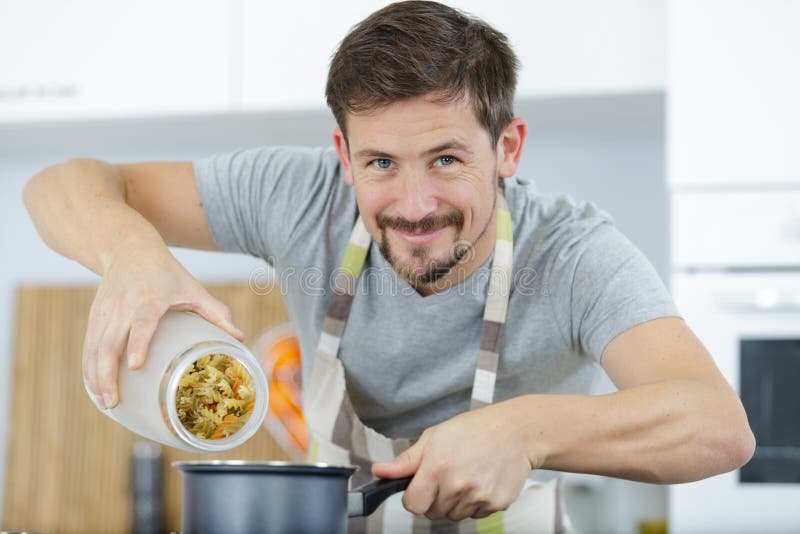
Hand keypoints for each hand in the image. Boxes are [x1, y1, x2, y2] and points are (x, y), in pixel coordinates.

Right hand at [83, 242, 243, 408]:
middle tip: (113, 401)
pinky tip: (94, 387)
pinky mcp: (95, 315)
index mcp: (150, 298)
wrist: (128, 248)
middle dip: (107, 373)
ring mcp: (106, 311)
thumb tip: (240, 338)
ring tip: (104, 402)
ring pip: (94, 346)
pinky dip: (88, 366)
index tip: (135, 365)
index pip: (142, 323)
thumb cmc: (166, 271)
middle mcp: (124, 305)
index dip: (138, 344)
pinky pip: (88, 344)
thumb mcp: (193, 288)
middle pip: (110, 342)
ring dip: (95, 376)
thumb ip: (216, 313)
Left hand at [372, 402, 537, 520]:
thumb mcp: (434, 437)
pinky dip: (476, 502)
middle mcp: (457, 484)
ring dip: (456, 501)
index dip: (414, 496)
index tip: (422, 486)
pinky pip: (476, 515)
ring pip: (454, 515)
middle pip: (433, 512)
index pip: (412, 505)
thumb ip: (406, 461)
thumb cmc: (475, 429)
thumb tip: (380, 472)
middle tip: (450, 473)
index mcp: (437, 467)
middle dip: (436, 497)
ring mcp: (478, 496)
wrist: (516, 431)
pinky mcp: (496, 503)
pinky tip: (481, 480)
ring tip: (467, 475)